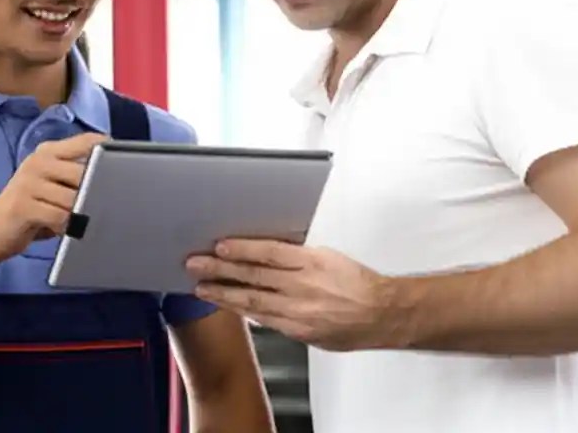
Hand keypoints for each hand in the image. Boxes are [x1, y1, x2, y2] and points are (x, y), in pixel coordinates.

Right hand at [0, 132, 105, 262]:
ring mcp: (29, 183)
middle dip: (94, 193)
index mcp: (46, 152)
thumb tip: (111, 177)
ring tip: (72, 222)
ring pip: (74, 198)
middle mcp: (37, 162)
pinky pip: (60, 216)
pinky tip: (61, 230)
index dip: (106, 150)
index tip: (125, 163)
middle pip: (84, 172)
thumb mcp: (50, 187)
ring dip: (77, 214)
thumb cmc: (27, 211)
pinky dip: (66, 227)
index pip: (85, 142)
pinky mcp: (24, 206)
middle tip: (95, 207)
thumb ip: (73, 177)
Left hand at [186, 239, 395, 351]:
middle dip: (220, 270)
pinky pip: (266, 319)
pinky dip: (245, 311)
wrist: (381, 315)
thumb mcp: (327, 257)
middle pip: (254, 276)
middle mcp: (303, 287)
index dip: (241, 249)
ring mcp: (299, 312)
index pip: (269, 253)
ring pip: (254, 301)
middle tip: (195, 264)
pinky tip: (229, 305)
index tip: (219, 246)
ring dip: (224, 294)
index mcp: (312, 262)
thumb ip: (295, 258)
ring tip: (202, 287)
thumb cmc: (357, 283)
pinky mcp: (299, 331)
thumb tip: (264, 254)